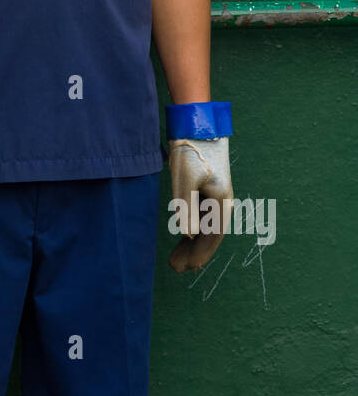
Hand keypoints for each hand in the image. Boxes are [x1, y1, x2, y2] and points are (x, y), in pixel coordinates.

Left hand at [168, 136, 232, 272]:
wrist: (196, 126)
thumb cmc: (191, 152)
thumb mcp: (185, 180)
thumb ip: (186, 207)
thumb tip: (190, 235)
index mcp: (221, 201)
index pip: (213, 235)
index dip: (201, 254)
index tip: (188, 268)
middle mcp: (221, 202)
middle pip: (209, 235)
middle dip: (194, 254)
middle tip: (176, 269)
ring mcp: (213, 196)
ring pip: (204, 227)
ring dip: (191, 244)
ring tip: (174, 260)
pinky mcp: (204, 191)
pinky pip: (199, 216)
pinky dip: (190, 230)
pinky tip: (181, 239)